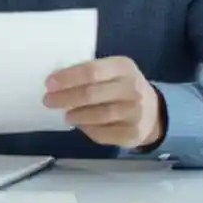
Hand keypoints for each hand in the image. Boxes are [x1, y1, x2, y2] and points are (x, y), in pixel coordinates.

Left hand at [43, 56, 163, 149]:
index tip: (49, 84)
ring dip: (76, 116)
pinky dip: (88, 129)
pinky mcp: (133, 134)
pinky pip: (103, 133)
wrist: (154, 111)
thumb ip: (90, 73)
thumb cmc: (122, 86)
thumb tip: (56, 82)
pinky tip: (81, 125)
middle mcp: (132, 89)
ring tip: (66, 115)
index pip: (91, 71)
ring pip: (97, 115)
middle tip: (48, 101)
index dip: (68, 78)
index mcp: (124, 67)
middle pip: (92, 94)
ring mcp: (135, 113)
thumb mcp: (113, 71)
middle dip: (65, 97)